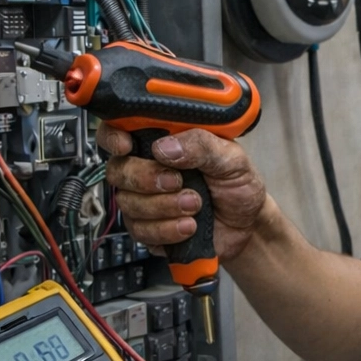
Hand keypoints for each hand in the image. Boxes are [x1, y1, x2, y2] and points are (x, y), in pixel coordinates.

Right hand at [98, 123, 267, 260]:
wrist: (247, 225)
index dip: (113, 137)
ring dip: (163, 207)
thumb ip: (202, 145)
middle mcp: (147, 168)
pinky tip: (189, 226)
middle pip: (118, 170)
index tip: (126, 146)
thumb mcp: (232, 158)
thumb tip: (166, 147)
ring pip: (128, 203)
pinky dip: (167, 230)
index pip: (120, 130)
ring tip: (196, 205)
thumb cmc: (238, 185)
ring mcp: (145, 200)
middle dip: (146, 179)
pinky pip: (140, 231)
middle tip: (178, 182)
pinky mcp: (148, 228)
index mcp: (164, 141)